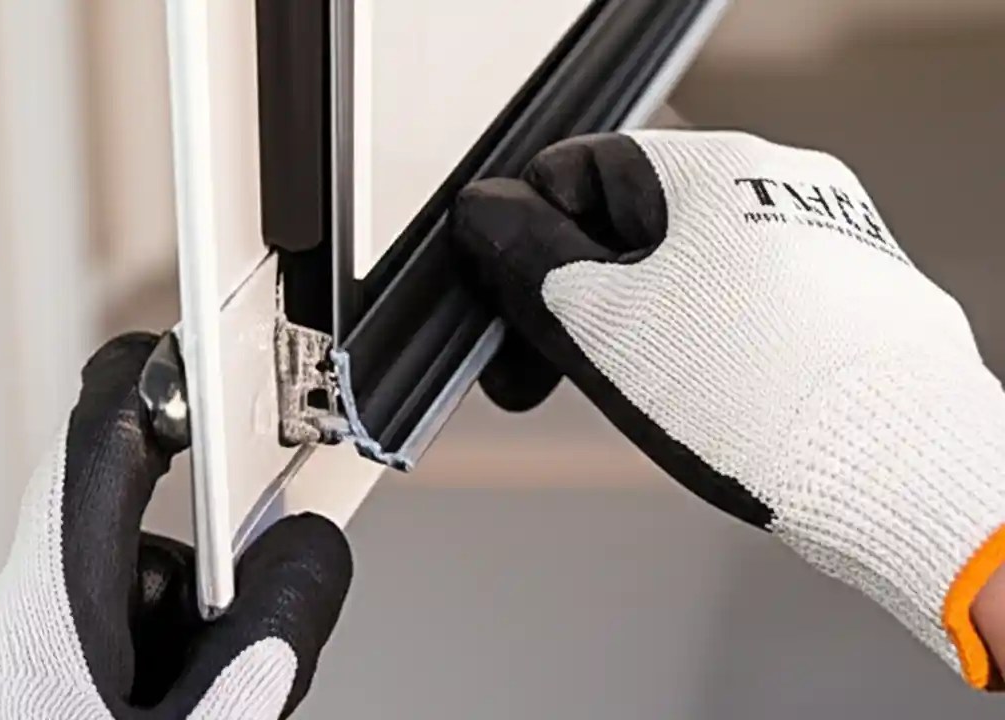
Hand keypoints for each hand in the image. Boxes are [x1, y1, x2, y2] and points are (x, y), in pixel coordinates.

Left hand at [0, 333, 351, 718]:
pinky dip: (119, 680)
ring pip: (103, 610)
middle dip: (195, 599)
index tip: (207, 357)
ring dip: (158, 653)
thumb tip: (308, 552)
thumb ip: (266, 643)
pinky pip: (69, 651)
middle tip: (222, 685)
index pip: (98, 443)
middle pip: (126, 551)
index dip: (158, 382)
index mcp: (41, 614)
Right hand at [452, 130, 1004, 688]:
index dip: (524, 246)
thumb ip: (525, 259)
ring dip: (632, 326)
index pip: (574, 173)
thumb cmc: (762, 402)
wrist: (902, 477)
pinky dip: (702, 341)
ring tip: (630, 395)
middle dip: (573, 301)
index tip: (509, 310)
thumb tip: (483, 213)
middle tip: (542, 371)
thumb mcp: (601, 326)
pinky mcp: (849, 294)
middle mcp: (776, 185)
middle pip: (628, 226)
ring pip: (684, 269)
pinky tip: (699, 398)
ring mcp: (820, 239)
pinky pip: (744, 302)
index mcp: (711, 169)